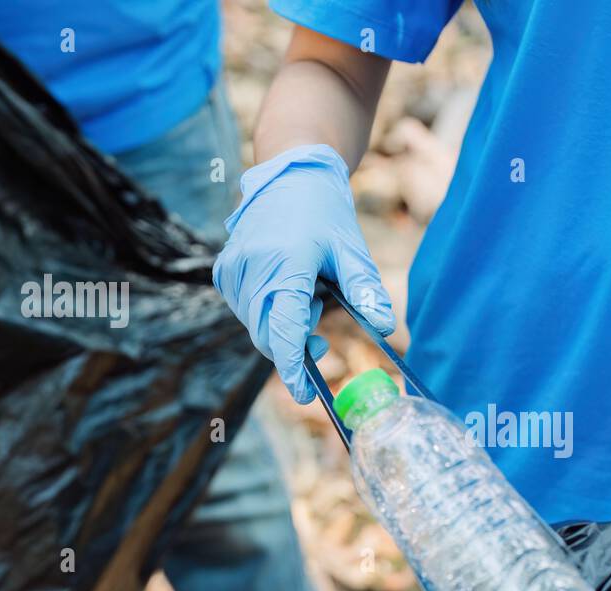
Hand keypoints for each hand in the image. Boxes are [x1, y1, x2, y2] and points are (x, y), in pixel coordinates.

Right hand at [213, 144, 394, 402]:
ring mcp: (233, 270)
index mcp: (285, 265)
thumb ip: (366, 290)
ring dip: (282, 326)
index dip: (293, 370)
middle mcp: (252, 270)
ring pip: (256, 326)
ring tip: (307, 295)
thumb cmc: (325, 212)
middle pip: (267, 336)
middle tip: (321, 337)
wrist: (290, 173)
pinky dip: (267, 313)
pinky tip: (287, 290)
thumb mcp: (352, 250)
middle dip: (294, 347)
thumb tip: (385, 326)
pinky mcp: (225, 271)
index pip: (283, 333)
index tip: (305, 395)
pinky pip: (245, 311)